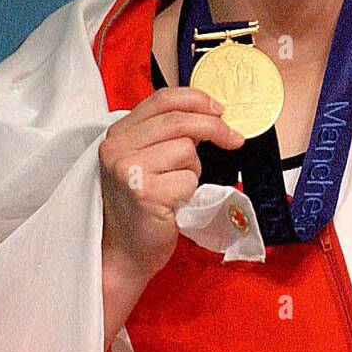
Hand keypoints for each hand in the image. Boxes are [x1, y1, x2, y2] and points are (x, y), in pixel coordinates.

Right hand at [99, 86, 243, 280]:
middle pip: (180, 121)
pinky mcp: (145, 193)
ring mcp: (129, 170)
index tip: (219, 110)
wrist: (123, 252)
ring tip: (175, 187)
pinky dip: (189, 191)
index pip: (162, 99)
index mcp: (117, 134)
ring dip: (192, 170)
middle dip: (215, 127)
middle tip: (233, 139)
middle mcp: (117, 148)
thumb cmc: (139, 206)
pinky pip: (188, 179)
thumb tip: (212, 115)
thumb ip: (165, 135)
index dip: (196, 100)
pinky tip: (173, 204)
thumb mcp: (144, 160)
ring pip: (186, 150)